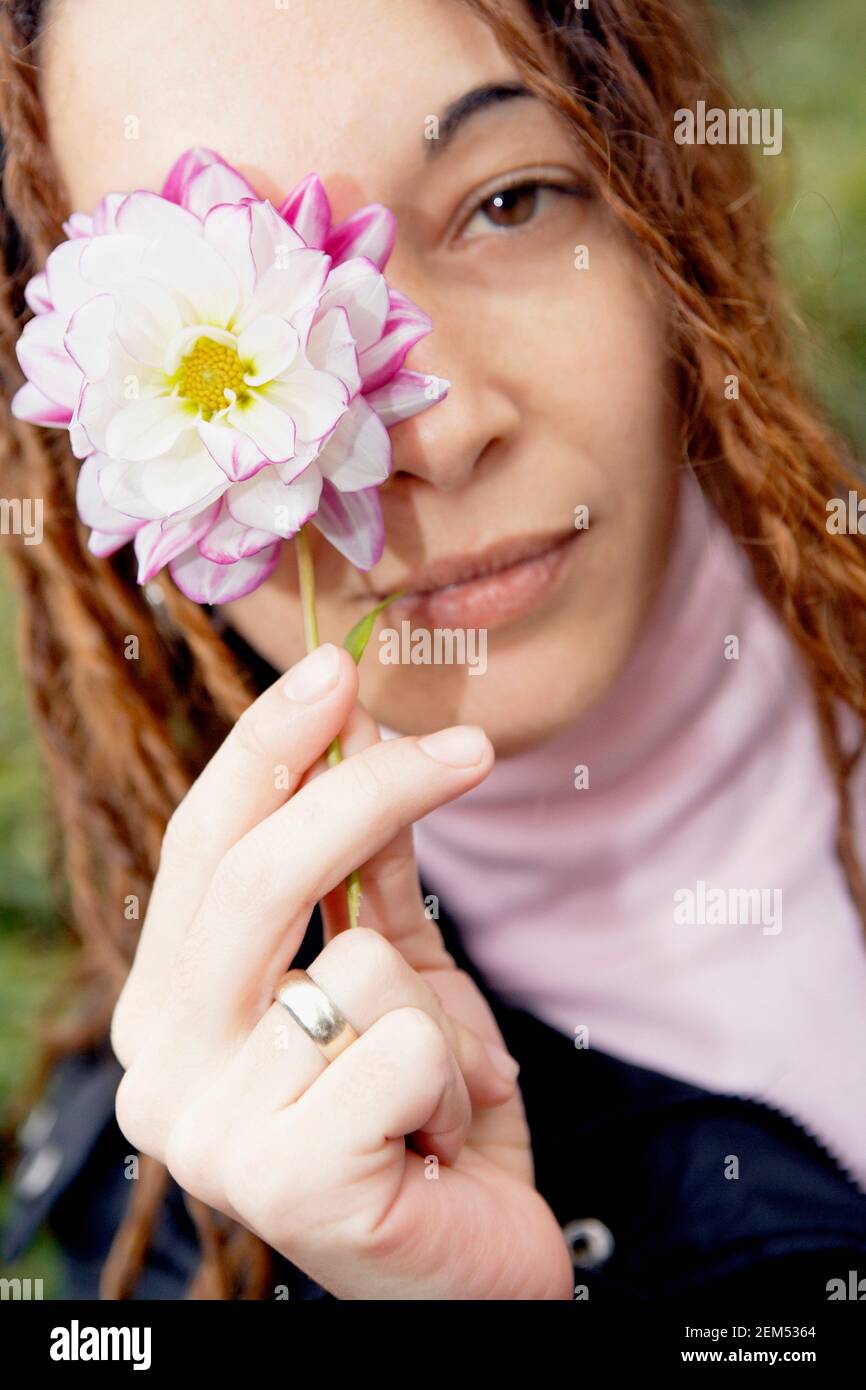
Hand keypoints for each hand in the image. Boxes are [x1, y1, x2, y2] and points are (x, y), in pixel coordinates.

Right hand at [111, 642, 572, 1299]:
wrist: (467, 1270)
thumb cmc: (419, 1110)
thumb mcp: (396, 968)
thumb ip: (371, 865)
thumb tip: (366, 730)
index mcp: (170, 1005)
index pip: (201, 847)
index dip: (266, 749)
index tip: (333, 672)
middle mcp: (160, 1066)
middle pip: (255, 878)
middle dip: (368, 793)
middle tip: (465, 748)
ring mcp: (210, 1133)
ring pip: (358, 964)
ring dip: (439, 1009)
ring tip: (436, 1081)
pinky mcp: (280, 1186)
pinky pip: (405, 1047)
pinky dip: (458, 1077)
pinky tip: (436, 1137)